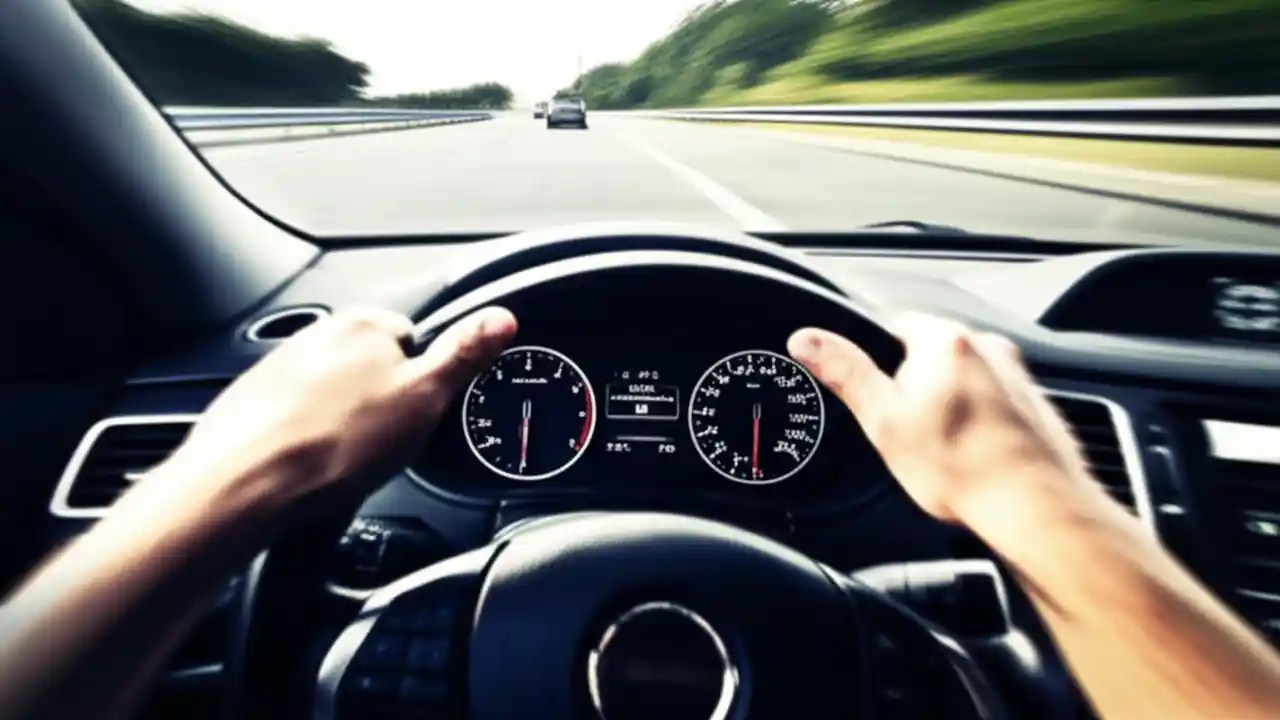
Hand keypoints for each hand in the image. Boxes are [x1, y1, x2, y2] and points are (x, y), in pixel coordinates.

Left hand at [155, 306, 516, 513]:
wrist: (245, 485)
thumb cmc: (333, 445)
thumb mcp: (424, 399)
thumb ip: (464, 355)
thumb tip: (502, 319)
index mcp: (364, 324)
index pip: (415, 343)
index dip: (424, 387)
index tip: (420, 418)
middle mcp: (318, 335)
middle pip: (373, 371)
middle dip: (382, 407)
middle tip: (384, 447)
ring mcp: (281, 368)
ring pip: (335, 398)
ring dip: (344, 427)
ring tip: (344, 464)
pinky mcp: (254, 404)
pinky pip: (299, 421)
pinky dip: (309, 442)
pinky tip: (312, 470)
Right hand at [788, 314, 1092, 523]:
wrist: (1036, 508)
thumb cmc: (962, 468)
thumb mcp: (883, 421)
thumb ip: (846, 374)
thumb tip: (806, 340)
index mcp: (944, 340)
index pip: (895, 326)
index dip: (878, 362)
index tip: (879, 395)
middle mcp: (988, 347)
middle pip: (932, 356)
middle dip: (917, 389)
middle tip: (908, 433)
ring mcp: (1018, 375)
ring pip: (966, 382)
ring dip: (952, 407)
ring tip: (945, 453)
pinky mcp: (1037, 405)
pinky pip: (995, 406)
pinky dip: (981, 427)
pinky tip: (974, 460)